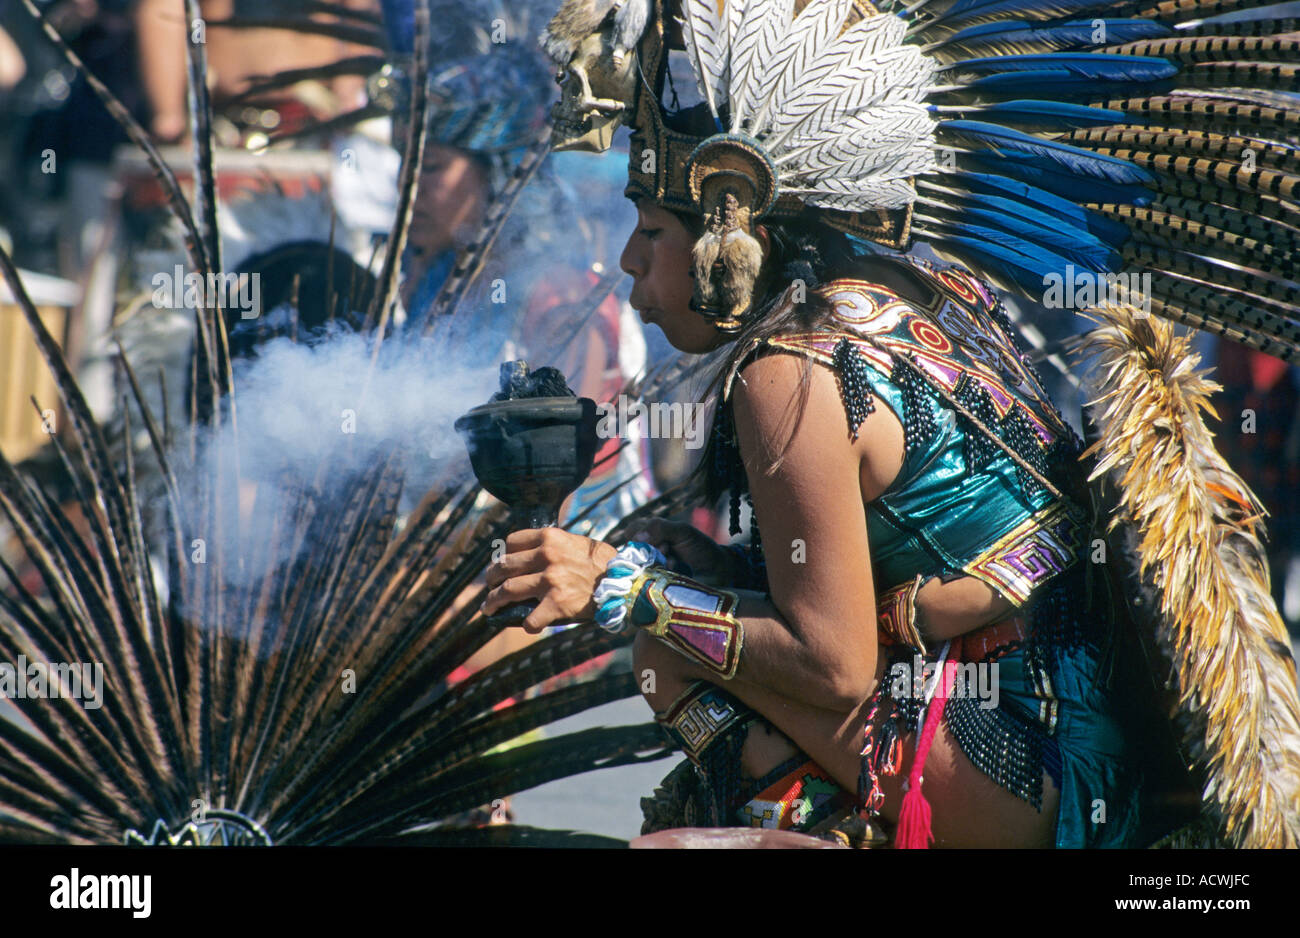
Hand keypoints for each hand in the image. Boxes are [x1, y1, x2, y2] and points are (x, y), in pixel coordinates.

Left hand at [482, 528, 617, 633]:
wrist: (623, 581)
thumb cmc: (598, 563)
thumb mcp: (574, 542)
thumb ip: (550, 546)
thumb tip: (524, 557)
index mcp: (549, 537)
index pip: (511, 542)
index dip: (502, 555)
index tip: (501, 565)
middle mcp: (547, 556)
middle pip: (504, 567)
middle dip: (491, 579)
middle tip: (489, 588)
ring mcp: (550, 580)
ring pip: (508, 591)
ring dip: (493, 602)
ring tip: (489, 608)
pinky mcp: (557, 604)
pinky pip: (530, 619)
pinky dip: (527, 625)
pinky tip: (528, 625)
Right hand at [630, 518, 735, 585]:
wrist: (719, 571)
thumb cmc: (701, 548)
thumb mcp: (683, 531)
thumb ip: (660, 528)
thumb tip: (637, 537)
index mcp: (653, 535)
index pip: (632, 531)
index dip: (639, 534)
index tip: (654, 537)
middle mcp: (649, 553)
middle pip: (632, 550)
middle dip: (649, 548)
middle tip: (666, 549)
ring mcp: (652, 570)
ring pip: (640, 565)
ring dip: (656, 561)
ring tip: (673, 562)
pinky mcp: (657, 585)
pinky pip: (649, 580)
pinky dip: (662, 573)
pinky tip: (674, 571)